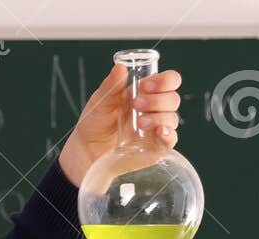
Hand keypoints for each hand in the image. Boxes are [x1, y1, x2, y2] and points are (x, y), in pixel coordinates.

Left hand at [59, 64, 182, 186]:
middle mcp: (154, 109)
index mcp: (145, 93)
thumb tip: (120, 68)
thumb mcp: (100, 101)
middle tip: (136, 104)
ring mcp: (155, 128)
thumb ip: (111, 85)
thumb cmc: (94, 123)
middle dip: (157, 100)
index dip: (164, 80)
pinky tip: (158, 132)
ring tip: (139, 122)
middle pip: (172, 99)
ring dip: (158, 117)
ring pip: (172, 118)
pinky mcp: (154, 147)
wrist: (86, 150)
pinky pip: (170, 140)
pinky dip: (168, 134)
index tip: (146, 86)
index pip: (169, 81)